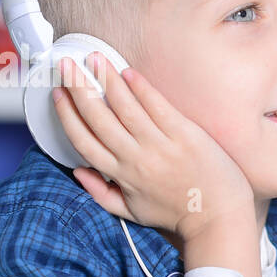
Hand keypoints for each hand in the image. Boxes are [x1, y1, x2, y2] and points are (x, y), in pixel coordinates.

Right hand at [52, 53, 254, 241]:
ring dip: (107, 80)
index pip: (83, 140)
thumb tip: (77, 171)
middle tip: (68, 65)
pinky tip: (129, 73)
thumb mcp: (132, 212)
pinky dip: (141, 88)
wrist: (217, 216)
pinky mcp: (184, 134)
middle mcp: (136, 158)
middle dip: (78, 88)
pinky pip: (157, 106)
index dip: (67, 114)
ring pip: (125, 107)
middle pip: (98, 117)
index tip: (58, 94)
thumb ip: (101, 192)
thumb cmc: (176, 213)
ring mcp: (161, 145)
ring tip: (95, 60)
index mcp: (121, 175)